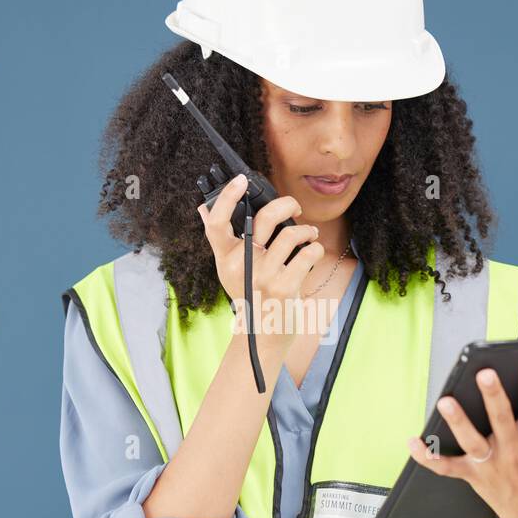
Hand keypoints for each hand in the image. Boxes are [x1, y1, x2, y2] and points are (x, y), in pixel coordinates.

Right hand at [197, 173, 323, 347]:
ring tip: (310, 234)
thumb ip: (222, 242)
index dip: (226, 197)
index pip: (217, 223)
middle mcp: (242, 266)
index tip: (240, 181)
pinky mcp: (285, 288)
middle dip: (286, 205)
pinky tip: (312, 252)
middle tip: (294, 207)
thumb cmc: (250, 297)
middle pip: (264, 219)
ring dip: (307, 231)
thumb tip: (203, 208)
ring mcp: (264, 277)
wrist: (262, 337)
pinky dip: (314, 249)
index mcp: (226, 258)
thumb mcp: (230, 270)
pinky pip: (307, 255)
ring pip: (291, 235)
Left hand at [406, 354, 517, 517]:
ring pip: (471, 441)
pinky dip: (427, 458)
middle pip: (501, 419)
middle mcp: (512, 449)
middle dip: (493, 397)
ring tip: (445, 401)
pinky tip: (412, 440)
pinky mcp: (472, 474)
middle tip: (483, 373)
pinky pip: (446, 467)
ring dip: (458, 423)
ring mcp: (490, 463)